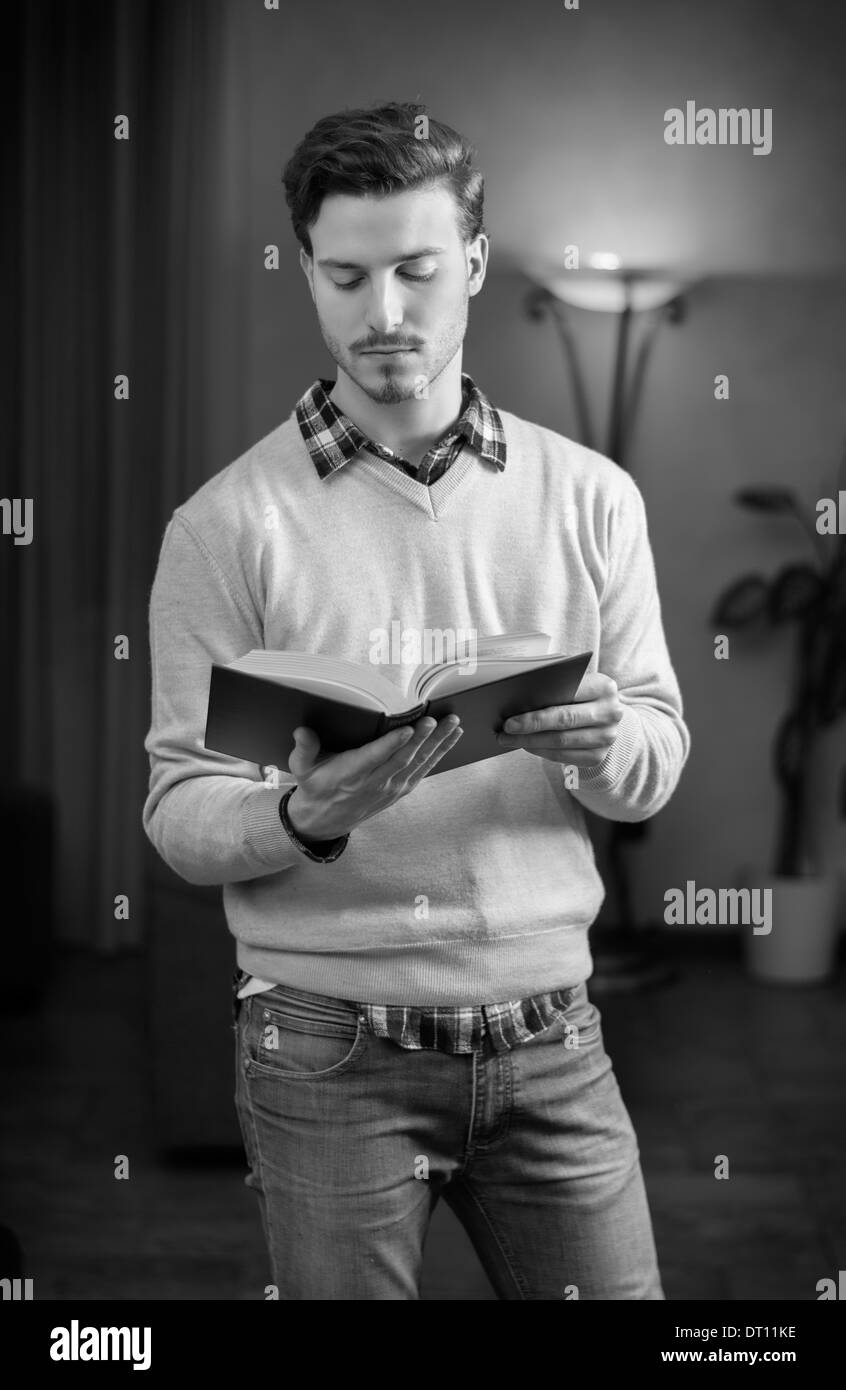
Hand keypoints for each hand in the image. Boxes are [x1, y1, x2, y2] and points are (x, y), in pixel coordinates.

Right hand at [284, 715, 463, 840]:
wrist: (326, 820)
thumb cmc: (316, 786)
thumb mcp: (301, 769)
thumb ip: (303, 749)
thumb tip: (302, 732)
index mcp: (350, 775)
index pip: (373, 759)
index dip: (391, 745)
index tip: (406, 729)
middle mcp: (373, 783)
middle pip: (401, 760)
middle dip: (421, 739)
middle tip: (435, 720)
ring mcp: (390, 788)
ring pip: (417, 764)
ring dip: (437, 743)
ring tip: (453, 723)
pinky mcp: (400, 790)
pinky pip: (423, 770)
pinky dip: (439, 753)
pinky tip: (452, 737)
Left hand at [494, 672, 623, 765]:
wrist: (605, 714)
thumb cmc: (580, 694)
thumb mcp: (574, 682)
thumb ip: (554, 685)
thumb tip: (517, 700)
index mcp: (604, 687)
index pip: (567, 698)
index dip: (537, 711)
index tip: (509, 718)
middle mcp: (611, 712)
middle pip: (563, 722)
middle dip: (530, 727)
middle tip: (505, 731)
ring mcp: (607, 737)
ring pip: (561, 742)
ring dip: (531, 742)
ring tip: (508, 740)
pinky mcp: (599, 756)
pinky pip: (564, 757)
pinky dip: (541, 752)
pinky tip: (526, 746)